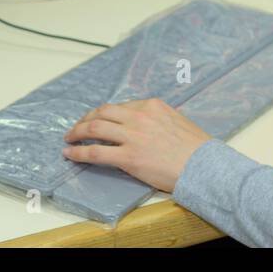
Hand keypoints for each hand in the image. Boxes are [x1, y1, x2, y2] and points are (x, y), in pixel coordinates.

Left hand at [62, 98, 211, 192]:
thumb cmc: (195, 148)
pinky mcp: (128, 157)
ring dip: (77, 132)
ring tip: (69, 138)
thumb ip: (156, 119)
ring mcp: (132, 136)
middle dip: (85, 119)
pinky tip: (70, 154)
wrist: (204, 166)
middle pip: (102, 112)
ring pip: (94, 128)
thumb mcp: (176, 121)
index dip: (104, 114)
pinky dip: (78, 152)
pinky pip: (95, 152)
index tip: (97, 120)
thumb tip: (143, 127)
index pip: (120, 106)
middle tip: (77, 128)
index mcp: (151, 105)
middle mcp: (139, 116)